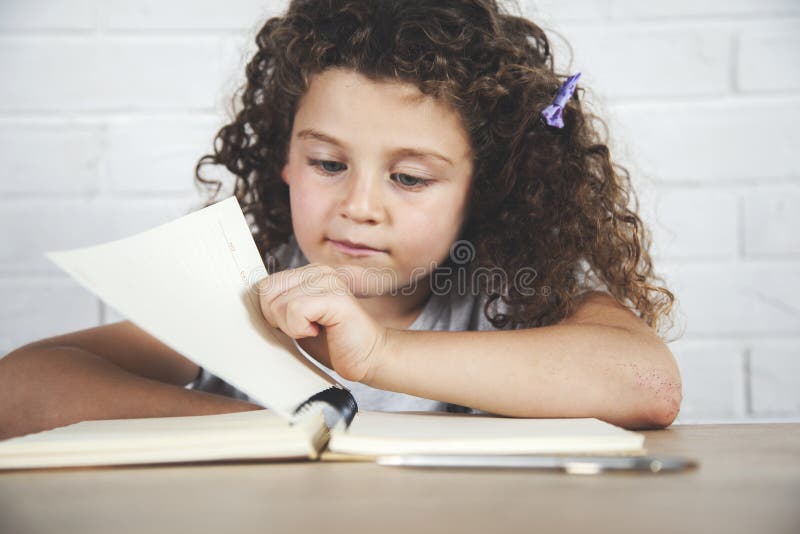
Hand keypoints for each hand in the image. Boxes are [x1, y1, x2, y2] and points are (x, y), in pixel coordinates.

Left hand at [256, 264, 386, 382]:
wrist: (369, 358)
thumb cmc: (333, 343)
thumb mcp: (297, 321)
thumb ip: (278, 307)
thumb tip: (247, 305)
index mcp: (308, 273)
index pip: (264, 285)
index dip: (270, 312)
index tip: (292, 325)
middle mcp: (318, 271)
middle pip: (266, 292)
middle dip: (277, 319)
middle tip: (304, 329)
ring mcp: (328, 281)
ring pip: (279, 303)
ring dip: (291, 327)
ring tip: (315, 330)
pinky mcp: (335, 297)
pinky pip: (295, 311)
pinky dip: (300, 329)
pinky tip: (320, 331)